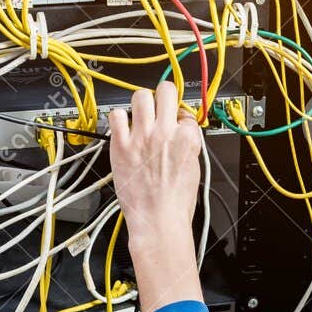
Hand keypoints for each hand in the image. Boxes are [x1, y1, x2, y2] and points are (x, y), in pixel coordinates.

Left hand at [110, 82, 204, 311]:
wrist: (158, 221)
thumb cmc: (176, 202)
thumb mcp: (195, 168)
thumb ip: (188, 143)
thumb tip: (183, 129)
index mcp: (187, 138)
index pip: (185, 110)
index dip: (179, 116)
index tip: (174, 123)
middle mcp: (165, 132)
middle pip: (165, 90)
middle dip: (163, 97)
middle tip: (158, 108)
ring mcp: (141, 137)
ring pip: (140, 96)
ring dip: (141, 105)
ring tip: (140, 119)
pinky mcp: (121, 145)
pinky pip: (116, 115)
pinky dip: (119, 119)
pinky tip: (123, 130)